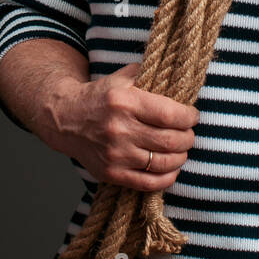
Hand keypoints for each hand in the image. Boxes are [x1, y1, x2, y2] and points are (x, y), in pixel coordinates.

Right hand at [39, 62, 199, 190]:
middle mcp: (120, 129)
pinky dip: (167, 178)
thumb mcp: (122, 78)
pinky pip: (148, 183)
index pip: (170, 114)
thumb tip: (181, 82)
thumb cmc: (100, 97)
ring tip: (181, 150)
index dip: (189, 117)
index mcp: (125, 102)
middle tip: (188, 134)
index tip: (192, 116)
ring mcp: (115, 154)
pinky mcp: (111, 173)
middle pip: (170, 141)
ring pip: (163, 163)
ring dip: (180, 157)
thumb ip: (150, 76)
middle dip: (188, 138)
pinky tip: (171, 169)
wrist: (66, 119)